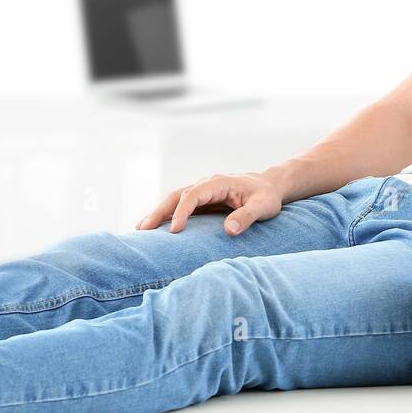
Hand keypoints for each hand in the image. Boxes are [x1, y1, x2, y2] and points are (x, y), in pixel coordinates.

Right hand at [135, 170, 286, 234]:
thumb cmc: (267, 196)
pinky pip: (180, 206)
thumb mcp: (263, 206)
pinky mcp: (202, 201)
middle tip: (143, 229)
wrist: (270, 186)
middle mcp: (206, 184)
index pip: (194, 195)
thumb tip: (228, 230)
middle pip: (177, 195)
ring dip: (158, 213)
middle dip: (159, 211)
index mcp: (219, 182)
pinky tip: (155, 228)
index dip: (182, 212)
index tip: (174, 230)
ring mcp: (202, 191)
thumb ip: (247, 216)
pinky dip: (166, 215)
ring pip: (175, 200)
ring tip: (141, 230)